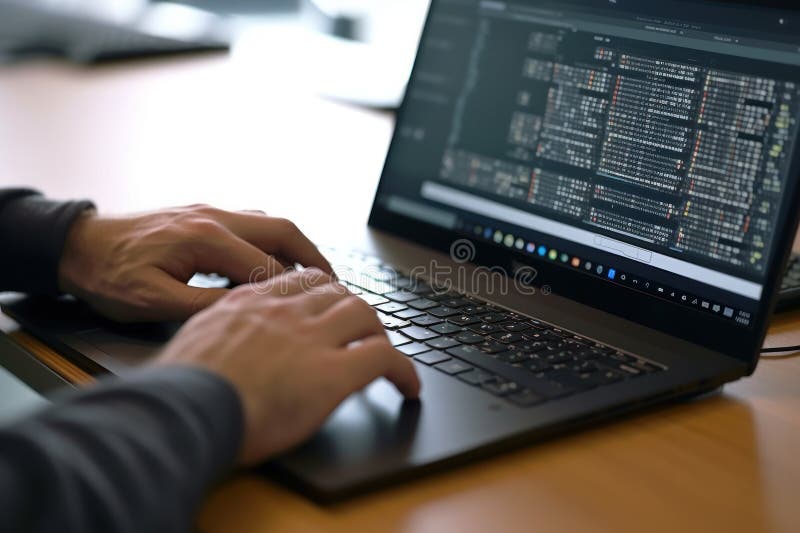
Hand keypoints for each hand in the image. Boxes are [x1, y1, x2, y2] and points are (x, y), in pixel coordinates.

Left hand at [58, 204, 332, 321]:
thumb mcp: (153, 302)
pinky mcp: (202, 215)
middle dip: (313, 256)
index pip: (266, 264)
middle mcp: (213, 217)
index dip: (294, 289)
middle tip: (335, 283)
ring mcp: (209, 211)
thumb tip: (250, 309)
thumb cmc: (108, 276)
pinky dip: (273, 241)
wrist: (77, 244)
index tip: (317, 308)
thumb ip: (206, 304)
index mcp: (204, 237)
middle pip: (281, 230)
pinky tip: (277, 261)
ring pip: (269, 223)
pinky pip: (252, 223)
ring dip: (296, 246)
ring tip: (315, 274)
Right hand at [154, 269, 419, 463]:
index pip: (300, 281)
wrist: (182, 411)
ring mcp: (311, 338)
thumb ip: (218, 332)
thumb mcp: (192, 343)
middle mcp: (284, 311)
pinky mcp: (333, 372)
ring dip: (379, 332)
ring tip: (383, 354)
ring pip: (365, 314)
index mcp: (249, 302)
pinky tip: (408, 387)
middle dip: (354, 308)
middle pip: (338, 292)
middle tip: (362, 330)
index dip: (323, 291)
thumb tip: (227, 346)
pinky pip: (384, 358)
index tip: (329, 303)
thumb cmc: (177, 390)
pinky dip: (404, 371)